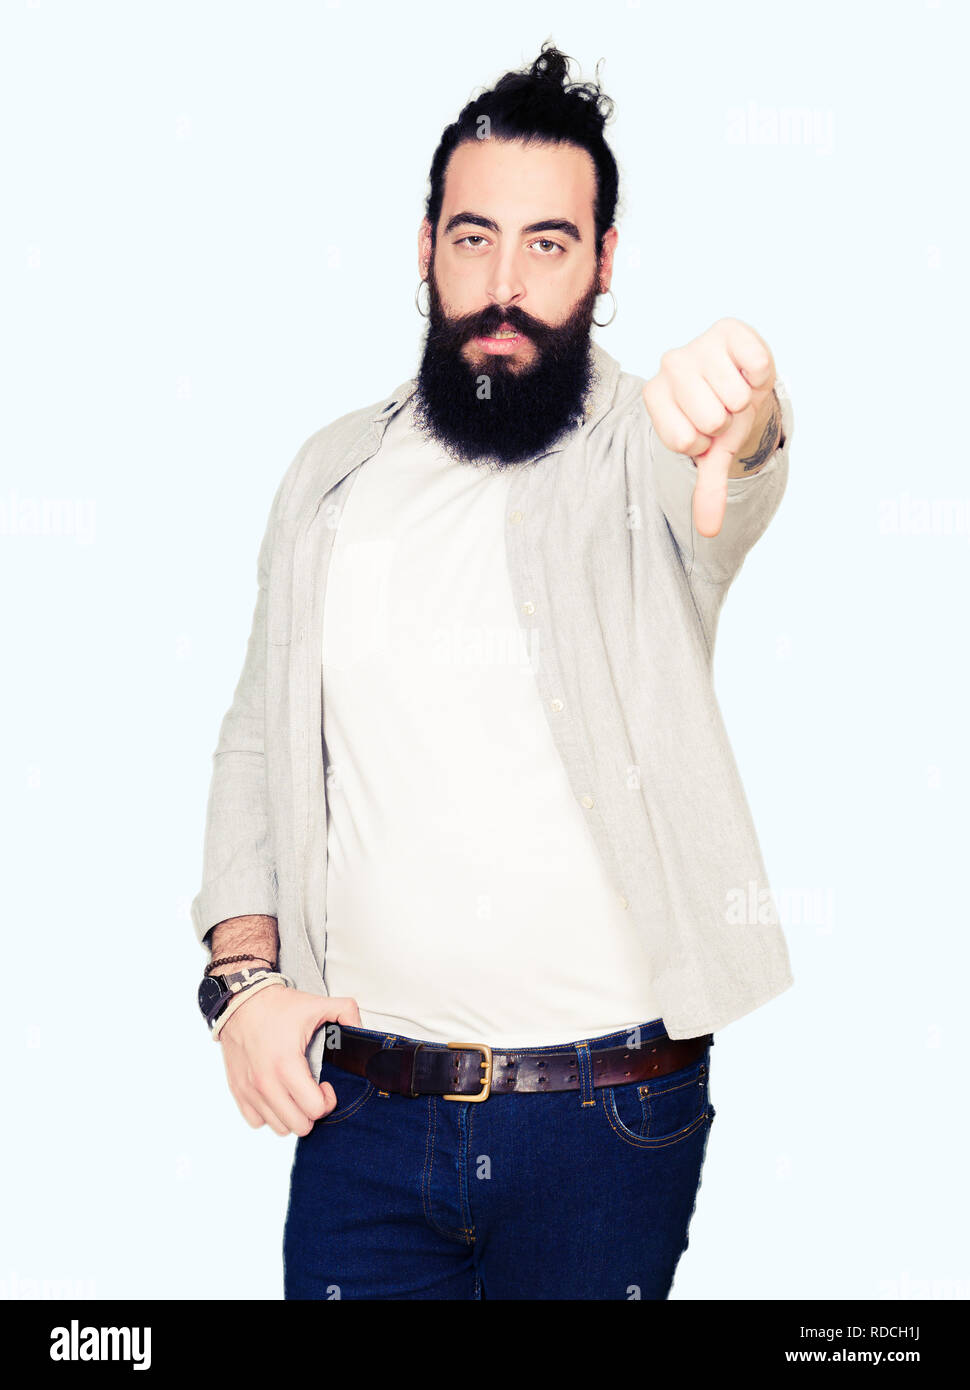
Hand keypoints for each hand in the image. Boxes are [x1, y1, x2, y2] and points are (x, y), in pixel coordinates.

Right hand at [218, 985, 361, 1136]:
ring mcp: (249, 1089)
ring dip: (292, 1114)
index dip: (328, 1100)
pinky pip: (256, 1121)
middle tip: (312, 1091)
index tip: (326, 1084)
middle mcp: (265, 1082)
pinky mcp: (237, 1091)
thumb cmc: (277, 1006)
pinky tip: (277, 1095)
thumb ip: (348, 1013)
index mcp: (286, 1064)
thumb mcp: (318, 1004)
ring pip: (279, 1127)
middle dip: (312, 1111)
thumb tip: (362, 1030)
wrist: (241, 1001)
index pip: (315, 1109)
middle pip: (299, 1126)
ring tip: (295, 1093)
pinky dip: (269, 1114)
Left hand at [642, 317, 776, 537]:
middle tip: (723, 408)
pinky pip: (754, 364)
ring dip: (744, 400)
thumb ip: (707, 489)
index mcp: (654, 396)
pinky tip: (748, 370)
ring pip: (734, 397)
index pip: (683, 441)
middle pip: (710, 420)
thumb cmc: (718, 413)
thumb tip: (709, 531)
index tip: (704, 430)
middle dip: (727, 422)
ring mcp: (698, 344)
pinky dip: (760, 375)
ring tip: (736, 389)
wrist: (742, 378)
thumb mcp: (711, 452)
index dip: (704, 443)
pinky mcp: (729, 329)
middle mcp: (669, 365)